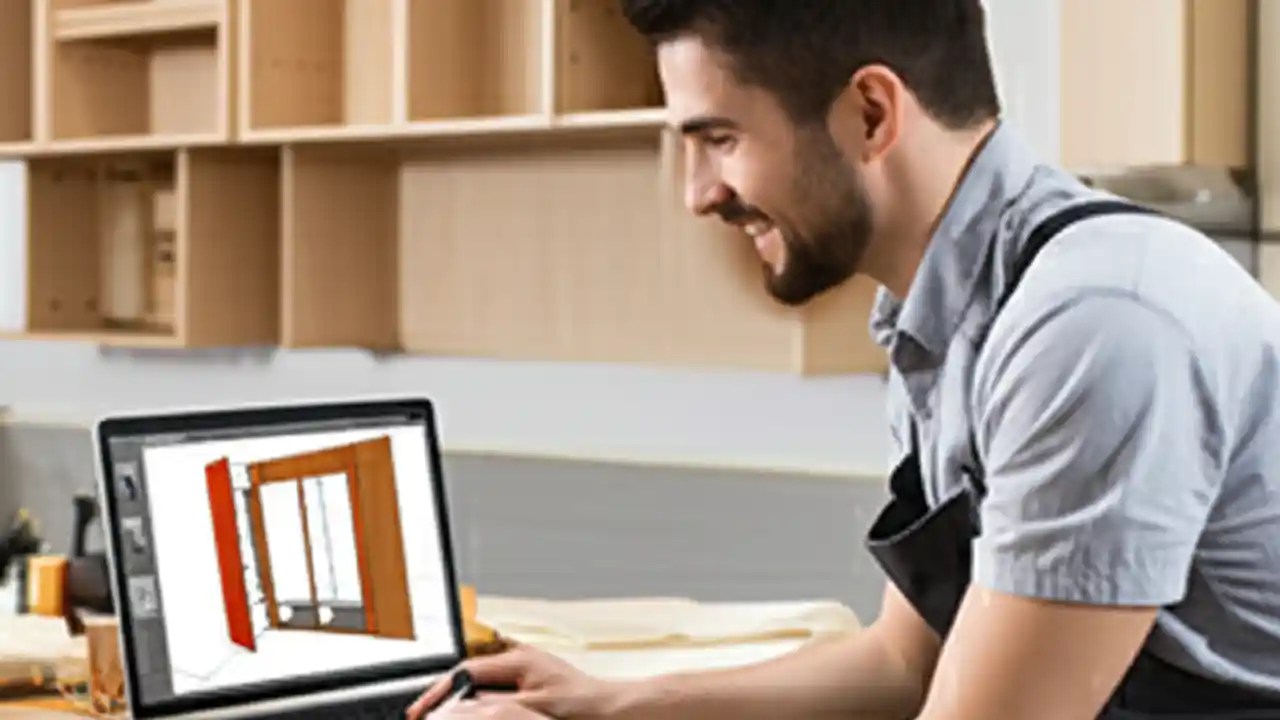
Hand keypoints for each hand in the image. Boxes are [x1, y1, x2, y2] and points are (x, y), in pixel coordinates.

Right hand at [406, 643, 623, 719]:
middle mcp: (520, 660)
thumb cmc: (582, 707)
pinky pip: (496, 692)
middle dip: (446, 695)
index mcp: (518, 660)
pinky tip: (473, 714)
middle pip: (470, 675)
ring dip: (462, 700)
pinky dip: (480, 704)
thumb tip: (461, 704)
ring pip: (481, 684)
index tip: (421, 709)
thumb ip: (494, 705)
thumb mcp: (532, 709)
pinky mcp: (532, 685)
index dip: (440, 691)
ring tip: (440, 714)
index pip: (466, 671)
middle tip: (422, 714)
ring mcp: (526, 671)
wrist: (611, 712)